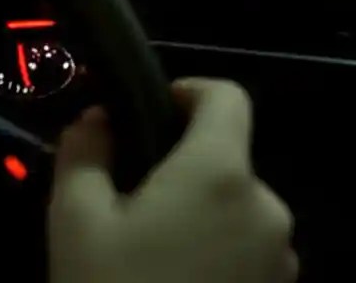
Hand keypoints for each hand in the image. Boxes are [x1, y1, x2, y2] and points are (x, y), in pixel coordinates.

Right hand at [49, 78, 296, 282]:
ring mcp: (281, 258)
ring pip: (235, 209)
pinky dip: (213, 252)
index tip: (151, 109)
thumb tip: (97, 118)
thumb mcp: (74, 218)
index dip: (188, 91)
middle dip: (180, 168)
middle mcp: (266, 208)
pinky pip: (246, 251)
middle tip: (125, 200)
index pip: (227, 98)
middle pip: (226, 160)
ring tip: (145, 252)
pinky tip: (171, 282)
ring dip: (197, 214)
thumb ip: (84, 150)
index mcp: (219, 174)